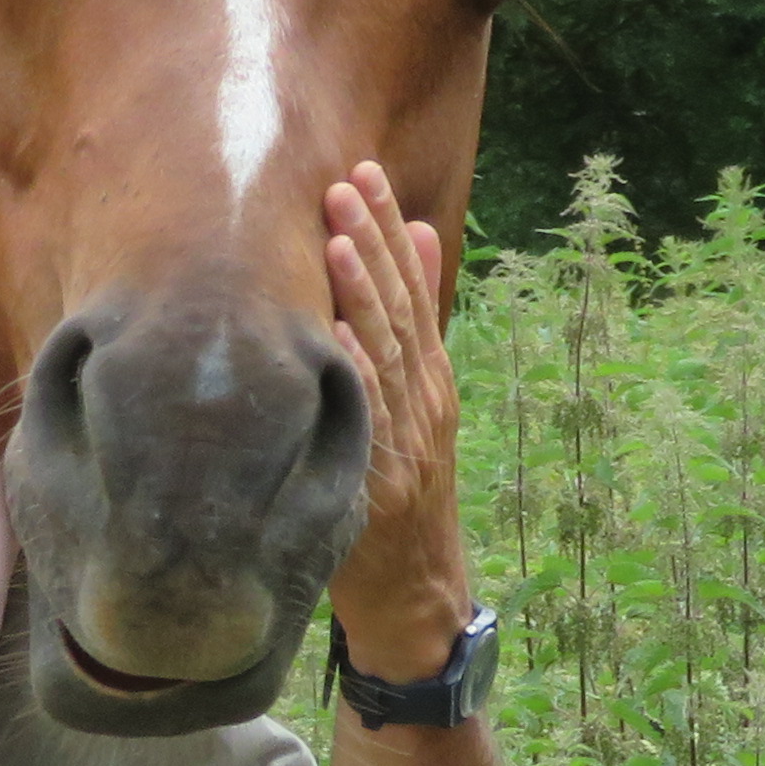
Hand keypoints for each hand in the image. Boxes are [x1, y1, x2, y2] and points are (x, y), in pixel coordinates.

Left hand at [318, 158, 471, 683]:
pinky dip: (356, 378)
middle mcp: (424, 402)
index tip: (364, 173)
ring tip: (338, 241)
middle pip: (399, 312)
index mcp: (429, 379)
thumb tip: (415, 235)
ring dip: (362, 298)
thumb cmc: (400, 492)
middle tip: (345, 184)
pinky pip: (368, 424)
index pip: (410, 288)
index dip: (388, 230)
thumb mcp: (415, 404)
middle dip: (373, 245)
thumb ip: (412, 326)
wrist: (415, 593)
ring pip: (385, 359)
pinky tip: (334, 338)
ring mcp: (406, 444)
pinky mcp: (383, 487)